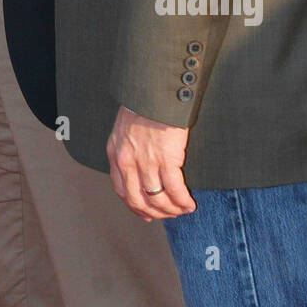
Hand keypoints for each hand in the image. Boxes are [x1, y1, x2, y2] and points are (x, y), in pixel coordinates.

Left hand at [106, 105, 195, 220]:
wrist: (154, 91)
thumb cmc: (142, 106)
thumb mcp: (124, 129)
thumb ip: (127, 150)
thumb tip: (138, 169)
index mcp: (116, 154)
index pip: (122, 191)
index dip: (136, 208)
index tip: (147, 215)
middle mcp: (127, 162)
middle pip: (138, 201)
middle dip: (155, 213)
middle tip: (169, 215)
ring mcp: (145, 162)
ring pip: (157, 199)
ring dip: (172, 210)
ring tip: (183, 210)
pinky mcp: (166, 159)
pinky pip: (175, 190)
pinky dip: (183, 201)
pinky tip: (189, 204)